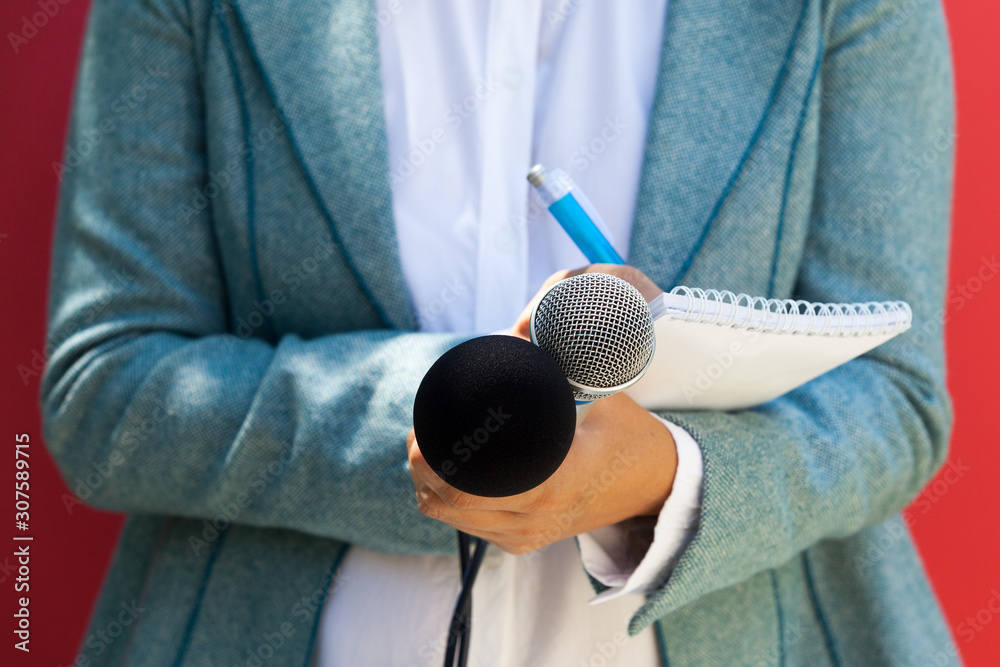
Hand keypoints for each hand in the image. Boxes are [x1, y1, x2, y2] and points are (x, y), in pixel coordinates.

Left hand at [407, 264, 675, 554]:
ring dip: (429, 484)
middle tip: (420, 430)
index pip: (464, 485)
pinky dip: (448, 503)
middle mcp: (535, 517)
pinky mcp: (525, 542)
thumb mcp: (603, 393)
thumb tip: (520, 323)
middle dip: (422, 464)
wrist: (660, 485)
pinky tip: (447, 475)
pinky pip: (469, 527)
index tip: (424, 426)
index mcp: (553, 482)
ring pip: (449, 517)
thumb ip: (561, 363)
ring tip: (428, 446)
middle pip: (445, 502)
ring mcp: (529, 535)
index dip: (432, 457)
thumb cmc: (631, 435)